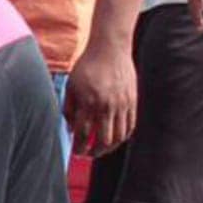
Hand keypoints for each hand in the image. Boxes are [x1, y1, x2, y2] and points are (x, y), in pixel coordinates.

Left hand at [63, 39, 137, 156]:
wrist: (110, 48)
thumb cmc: (87, 66)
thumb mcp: (71, 86)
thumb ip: (70, 109)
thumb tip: (71, 129)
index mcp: (89, 102)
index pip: (84, 134)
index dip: (79, 147)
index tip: (76, 151)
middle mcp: (107, 106)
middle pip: (103, 140)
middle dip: (94, 151)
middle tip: (88, 153)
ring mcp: (122, 104)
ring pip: (119, 136)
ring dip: (109, 147)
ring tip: (101, 148)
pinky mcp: (133, 101)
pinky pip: (130, 126)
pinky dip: (122, 136)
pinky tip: (115, 138)